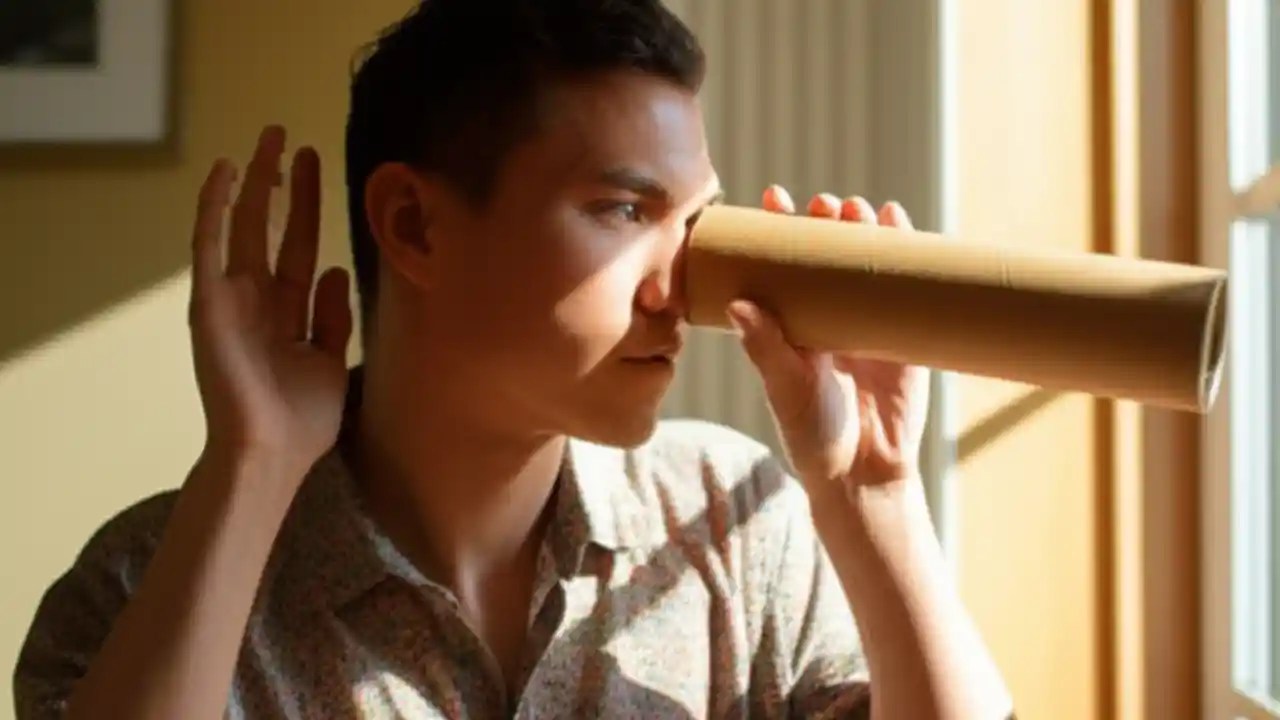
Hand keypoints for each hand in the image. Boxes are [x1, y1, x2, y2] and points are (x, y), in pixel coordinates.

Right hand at [188, 125, 352, 478]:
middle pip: (273, 226)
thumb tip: (335, 270)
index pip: (301, 245)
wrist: (273, 453)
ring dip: (253, 182)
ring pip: (243, 225)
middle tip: (288, 136)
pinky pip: (209, 246)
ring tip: (267, 141)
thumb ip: (332, 316)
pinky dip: (214, 208)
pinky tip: (225, 173)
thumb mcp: (330, 359)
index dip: (309, 205)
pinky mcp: (209, 303)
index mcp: (288, 311)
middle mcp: (259, 298)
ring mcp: (232, 298)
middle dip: (281, 182)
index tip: (317, 165)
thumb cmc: (302, 419)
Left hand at [727, 186, 929, 500]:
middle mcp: (828, 315)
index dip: (778, 230)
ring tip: (856, 208)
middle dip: (823, 222)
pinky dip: (906, 249)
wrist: (864, 474)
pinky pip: (908, 283)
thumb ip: (765, 349)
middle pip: (826, 254)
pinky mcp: (906, 333)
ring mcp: (869, 320)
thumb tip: (738, 303)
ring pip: (866, 260)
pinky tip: (897, 221)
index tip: (771, 200)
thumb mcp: (785, 390)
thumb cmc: (813, 436)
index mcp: (792, 323)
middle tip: (821, 205)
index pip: (782, 265)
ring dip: (862, 227)